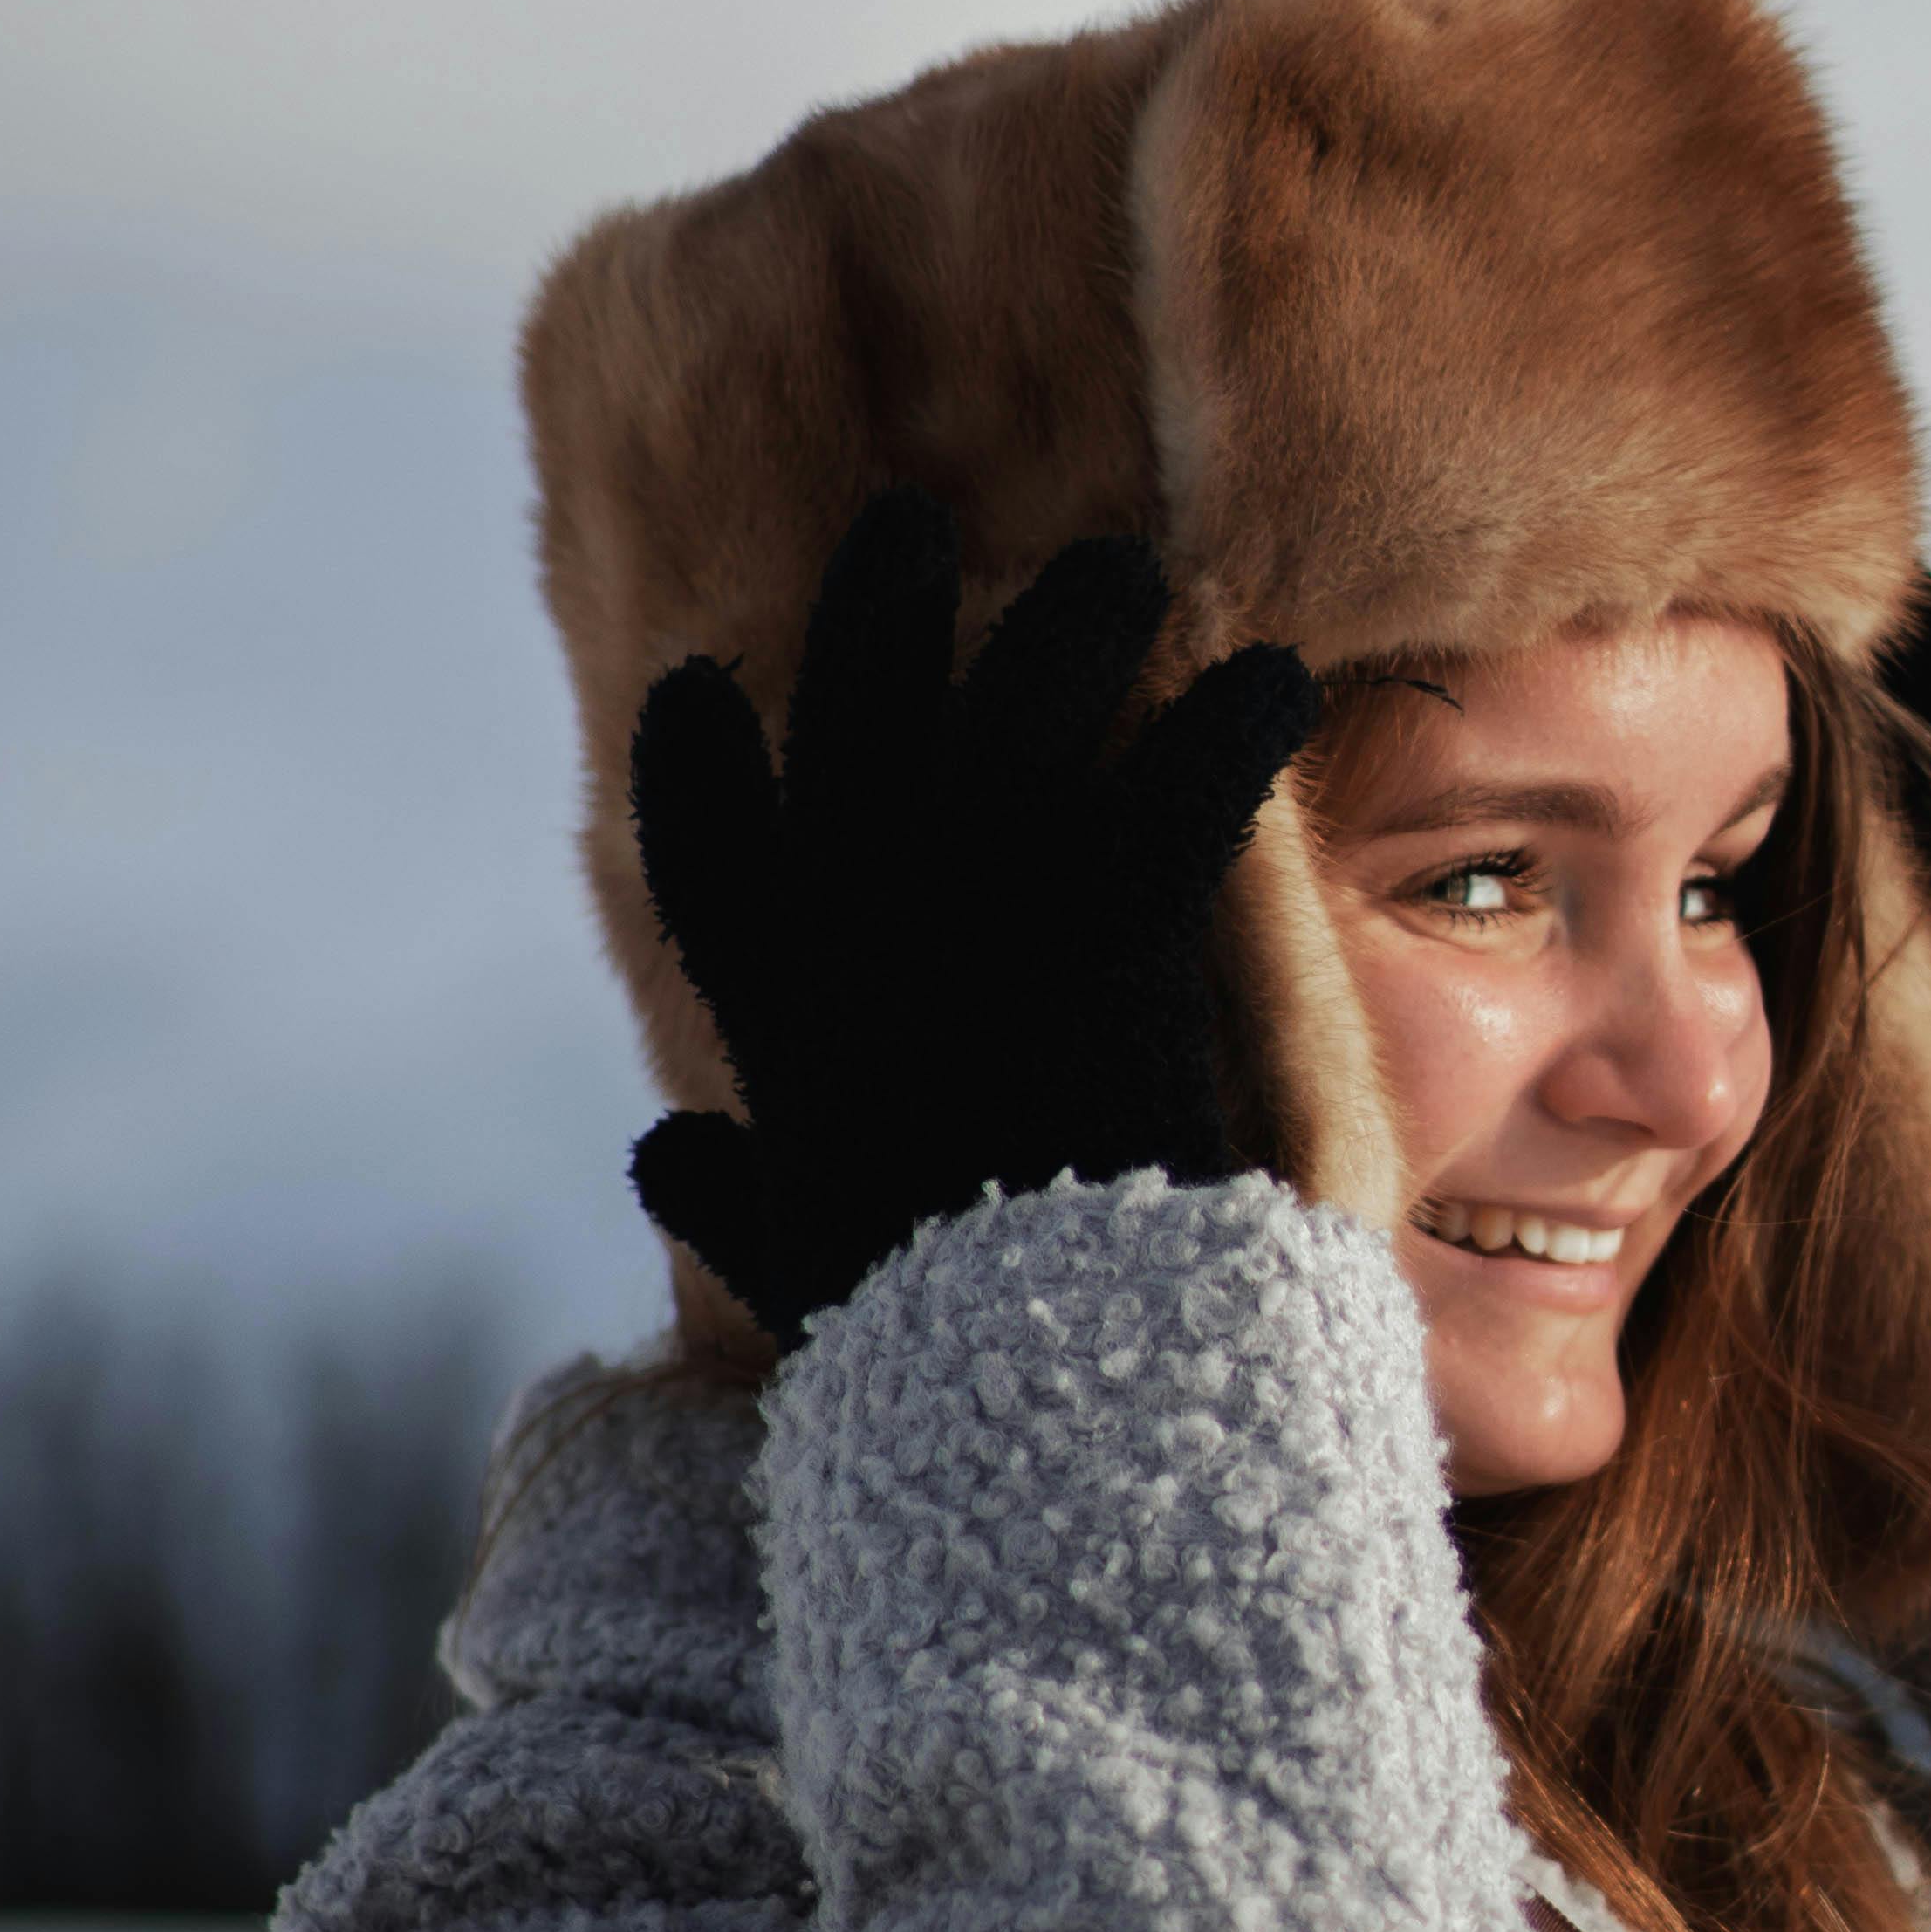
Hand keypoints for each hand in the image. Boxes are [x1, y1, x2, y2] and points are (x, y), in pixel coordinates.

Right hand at [627, 493, 1322, 1349]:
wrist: (1062, 1411)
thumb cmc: (951, 1359)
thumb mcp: (809, 1278)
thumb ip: (731, 1205)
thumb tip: (663, 1157)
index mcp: (783, 1030)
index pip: (703, 855)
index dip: (696, 759)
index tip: (700, 686)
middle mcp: (858, 946)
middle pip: (852, 725)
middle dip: (876, 609)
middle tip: (908, 520)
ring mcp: (976, 926)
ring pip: (1013, 713)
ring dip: (1066, 623)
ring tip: (1117, 565)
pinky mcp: (1104, 938)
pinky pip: (1171, 780)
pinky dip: (1222, 720)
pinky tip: (1267, 674)